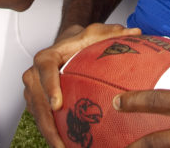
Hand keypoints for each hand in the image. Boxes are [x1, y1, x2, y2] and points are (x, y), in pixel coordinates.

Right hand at [24, 22, 141, 147]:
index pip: (45, 68)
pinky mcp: (37, 103)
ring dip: (49, 133)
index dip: (49, 86)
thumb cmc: (78, 43)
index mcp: (47, 56)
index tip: (57, 104)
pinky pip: (42, 120)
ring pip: (37, 114)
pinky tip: (65, 145)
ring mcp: (34, 91)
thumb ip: (113, 33)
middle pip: (37, 99)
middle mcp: (35, 74)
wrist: (66, 47)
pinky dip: (52, 133)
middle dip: (48, 122)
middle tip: (62, 141)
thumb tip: (136, 33)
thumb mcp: (95, 35)